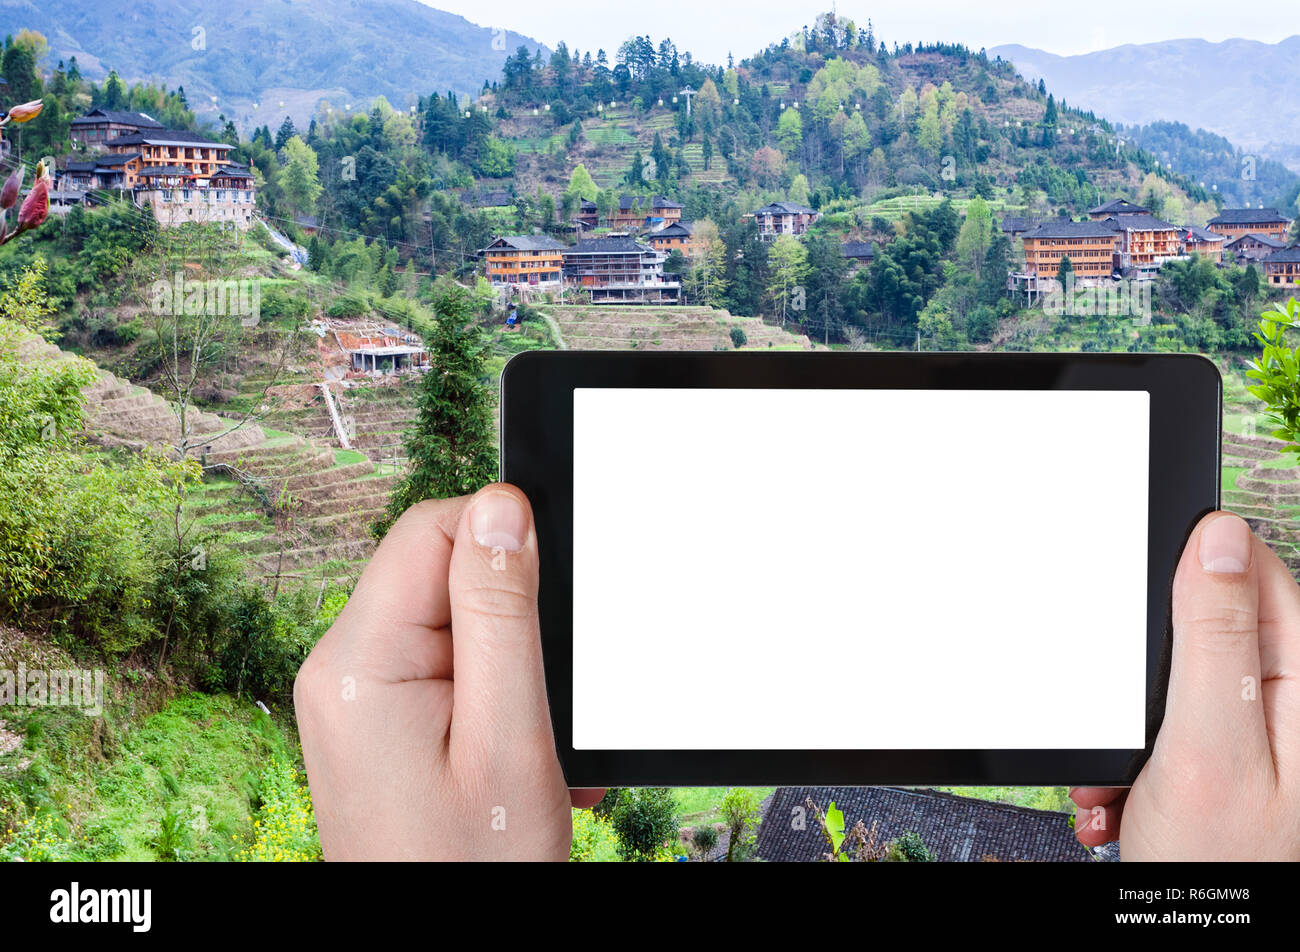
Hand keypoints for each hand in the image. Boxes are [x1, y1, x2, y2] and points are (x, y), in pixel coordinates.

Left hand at [293, 483, 603, 859]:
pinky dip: (492, 695)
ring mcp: (353, 698)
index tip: (546, 610)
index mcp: (359, 662)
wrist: (440, 943)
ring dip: (507, 665)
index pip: (430, 530)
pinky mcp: (374, 720)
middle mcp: (340, 670)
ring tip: (532, 739)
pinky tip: (515, 751)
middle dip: (510, 620)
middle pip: (438, 573)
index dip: (501, 546)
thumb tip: (502, 506)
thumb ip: (502, 613)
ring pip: (449, 622)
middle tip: (540, 698)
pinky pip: (441, 667)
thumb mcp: (508, 733)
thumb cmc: (471, 867)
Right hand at [1071, 512, 1299, 859]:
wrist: (1201, 927)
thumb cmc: (1219, 862)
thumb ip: (1214, 636)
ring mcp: (1254, 729)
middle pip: (1206, 620)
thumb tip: (1217, 537)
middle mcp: (1287, 699)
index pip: (1252, 569)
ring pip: (1174, 675)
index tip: (1146, 622)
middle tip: (1130, 719)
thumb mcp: (1208, 743)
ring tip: (1124, 772)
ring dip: (1130, 719)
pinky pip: (1165, 721)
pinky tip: (1128, 793)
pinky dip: (1133, 754)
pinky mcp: (1222, 753)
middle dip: (1145, 664)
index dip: (1188, 575)